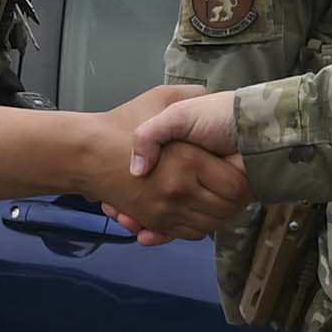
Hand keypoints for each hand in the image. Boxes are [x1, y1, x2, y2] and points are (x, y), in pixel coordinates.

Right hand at [80, 89, 246, 242]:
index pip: (237, 185)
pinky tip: (198, 208)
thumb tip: (221, 104)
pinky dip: (198, 225)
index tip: (241, 163)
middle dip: (236, 197)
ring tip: (219, 194)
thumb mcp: (161, 99)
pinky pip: (189, 233)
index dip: (245, 177)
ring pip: (211, 224)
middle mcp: (180, 191)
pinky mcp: (155, 222)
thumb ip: (193, 98)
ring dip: (220, 213)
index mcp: (188, 161)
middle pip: (228, 209)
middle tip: (234, 180)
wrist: (86, 153)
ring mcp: (166, 211)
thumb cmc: (122, 123)